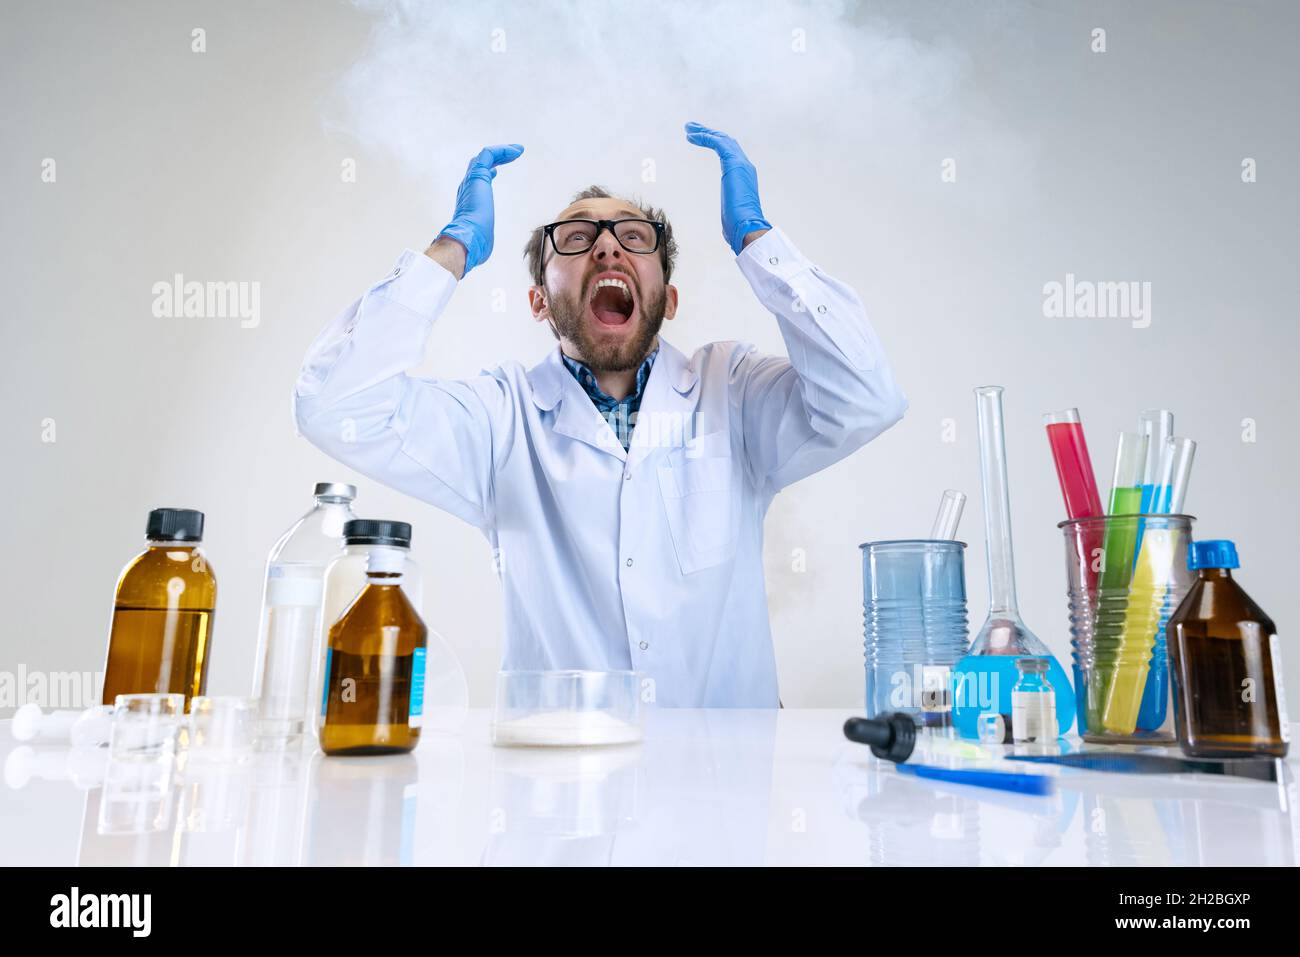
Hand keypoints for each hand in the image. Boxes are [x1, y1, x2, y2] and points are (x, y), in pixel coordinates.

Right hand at [435, 143, 523, 276]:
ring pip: (484, 157)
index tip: (495, 171)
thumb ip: (482, 238)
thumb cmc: (474, 244)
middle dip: (495, 158)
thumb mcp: (481, 238)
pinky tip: (515, 151)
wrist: (467, 241)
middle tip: (510, 154)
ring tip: (517, 150)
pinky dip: (502, 151)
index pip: (475, 182)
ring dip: (501, 152)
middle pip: (479, 165)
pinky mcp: (477, 176)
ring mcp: (471, 181)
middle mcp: (467, 188)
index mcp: (467, 201)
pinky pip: (489, 155)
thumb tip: (483, 249)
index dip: (486, 174)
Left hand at [684, 122, 771, 254]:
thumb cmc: (739, 227)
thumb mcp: (732, 215)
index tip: (700, 139)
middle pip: (725, 142)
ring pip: (721, 139)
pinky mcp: (734, 163)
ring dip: (704, 132)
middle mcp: (745, 166)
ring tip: (689, 128)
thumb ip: (731, 213)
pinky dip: (704, 137)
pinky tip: (692, 136)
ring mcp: (741, 163)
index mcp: (744, 176)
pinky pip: (717, 143)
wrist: (747, 227)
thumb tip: (729, 225)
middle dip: (708, 133)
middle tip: (692, 129)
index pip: (729, 153)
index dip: (715, 144)